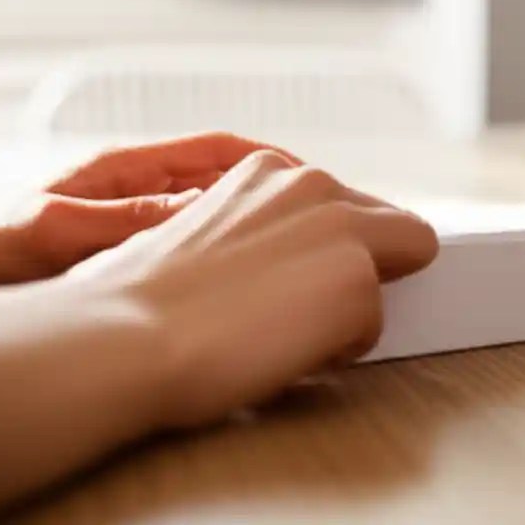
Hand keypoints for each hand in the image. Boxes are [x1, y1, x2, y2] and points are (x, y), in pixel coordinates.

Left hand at [0, 133, 296, 291]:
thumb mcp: (63, 229)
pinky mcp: (123, 243)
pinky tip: (243, 273)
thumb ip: (132, 217)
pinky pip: (188, 239)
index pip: (218, 149)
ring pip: (211, 209)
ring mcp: (132, 212)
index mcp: (127, 166)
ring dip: (253, 220)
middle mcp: (136, 183)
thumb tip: (201, 209)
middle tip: (321, 211)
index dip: (272, 158)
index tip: (313, 175)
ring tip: (296, 242)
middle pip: (225, 176)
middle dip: (276, 189)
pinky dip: (221, 247)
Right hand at [69, 149, 438, 428]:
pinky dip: (340, 350)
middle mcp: (315, 185)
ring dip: (355, 306)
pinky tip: (285, 354)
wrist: (126, 337)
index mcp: (269, 170)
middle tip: (307, 311)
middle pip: (398, 229)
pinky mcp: (359, 284)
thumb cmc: (137, 301)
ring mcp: (344, 231)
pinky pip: (373, 330)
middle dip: (368, 269)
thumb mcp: (198, 229)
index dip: (332, 250)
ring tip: (289, 332)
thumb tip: (278, 264)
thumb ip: (254, 229)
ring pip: (397, 273)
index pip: (345, 205)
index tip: (303, 280)